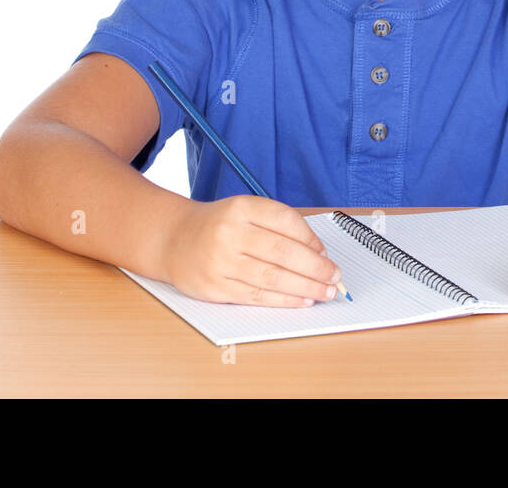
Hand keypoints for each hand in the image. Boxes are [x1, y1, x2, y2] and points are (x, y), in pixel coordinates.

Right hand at [160, 195, 342, 306]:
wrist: (173, 240)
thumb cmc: (218, 226)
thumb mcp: (246, 213)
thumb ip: (279, 227)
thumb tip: (317, 253)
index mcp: (241, 207)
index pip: (286, 221)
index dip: (312, 239)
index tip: (326, 253)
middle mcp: (230, 232)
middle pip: (283, 252)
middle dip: (315, 268)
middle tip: (334, 277)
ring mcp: (221, 261)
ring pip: (273, 277)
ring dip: (305, 287)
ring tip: (324, 292)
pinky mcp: (216, 286)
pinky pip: (257, 296)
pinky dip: (284, 300)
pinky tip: (301, 300)